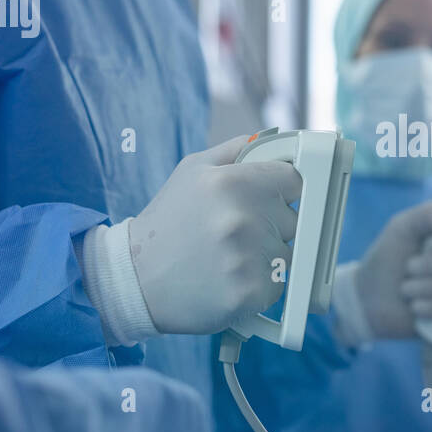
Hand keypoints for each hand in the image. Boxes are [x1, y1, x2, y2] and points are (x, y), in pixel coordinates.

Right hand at [128, 135, 302, 334]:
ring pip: (289, 253)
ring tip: (229, 256)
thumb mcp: (194, 170)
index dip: (282, 190)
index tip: (267, 199)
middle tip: (235, 231)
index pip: (295, 180)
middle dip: (273, 224)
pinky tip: (230, 277)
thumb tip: (279, 138)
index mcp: (232, 182)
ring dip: (268, 256)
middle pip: (295, 218)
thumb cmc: (169, 222)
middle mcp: (242, 218)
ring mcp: (248, 258)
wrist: (137, 279)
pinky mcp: (250, 293)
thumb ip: (240, 149)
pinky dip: (261, 283)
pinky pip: (279, 284)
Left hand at [353, 200, 431, 339]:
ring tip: (406, 288)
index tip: (424, 244)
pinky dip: (428, 307)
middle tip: (408, 267)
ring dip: (423, 286)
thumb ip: (429, 214)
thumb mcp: (403, 226)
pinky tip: (414, 305)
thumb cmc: (388, 256)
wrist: (369, 298)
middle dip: (429, 265)